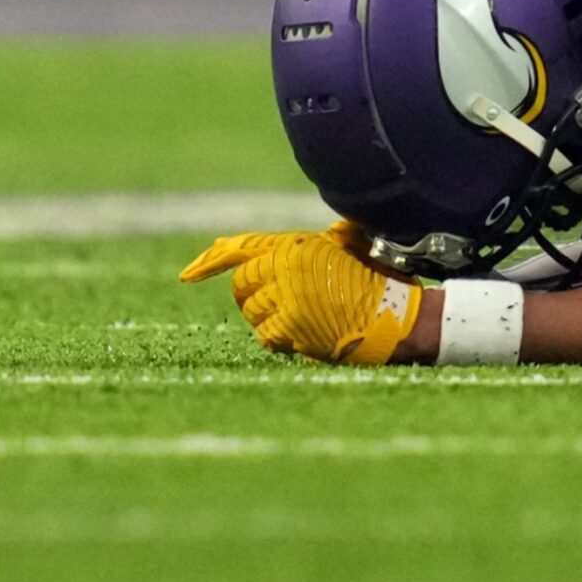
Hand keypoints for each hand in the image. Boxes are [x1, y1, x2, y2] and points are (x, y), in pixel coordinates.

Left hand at [177, 223, 422, 362]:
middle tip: (279, 303)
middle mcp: (285, 267)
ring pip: (251, 311)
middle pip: (242, 285)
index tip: (188, 274)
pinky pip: (265, 335)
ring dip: (269, 318)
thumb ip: (308, 243)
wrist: (394, 317)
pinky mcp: (290, 325)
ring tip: (300, 317)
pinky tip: (301, 334)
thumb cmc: (375, 283)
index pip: (241, 249)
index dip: (209, 260)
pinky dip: (278, 338)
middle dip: (254, 295)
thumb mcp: (344, 247)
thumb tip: (271, 243)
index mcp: (296, 245)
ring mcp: (285, 296)